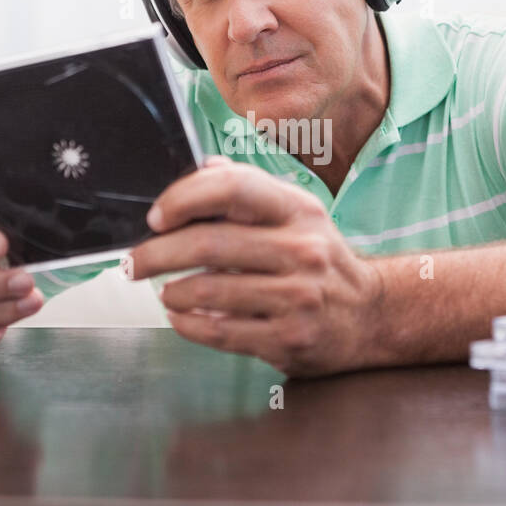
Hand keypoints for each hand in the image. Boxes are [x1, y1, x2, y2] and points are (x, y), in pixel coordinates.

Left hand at [126, 157, 385, 376]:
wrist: (372, 315)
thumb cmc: (322, 261)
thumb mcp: (297, 215)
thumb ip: (250, 191)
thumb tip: (206, 167)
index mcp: (298, 210)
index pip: (233, 188)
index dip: (184, 197)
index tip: (156, 217)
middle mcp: (301, 250)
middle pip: (209, 244)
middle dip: (157, 254)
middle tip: (134, 263)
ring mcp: (297, 297)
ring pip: (209, 290)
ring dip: (172, 292)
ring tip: (164, 291)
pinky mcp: (289, 338)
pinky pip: (220, 331)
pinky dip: (189, 324)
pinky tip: (182, 316)